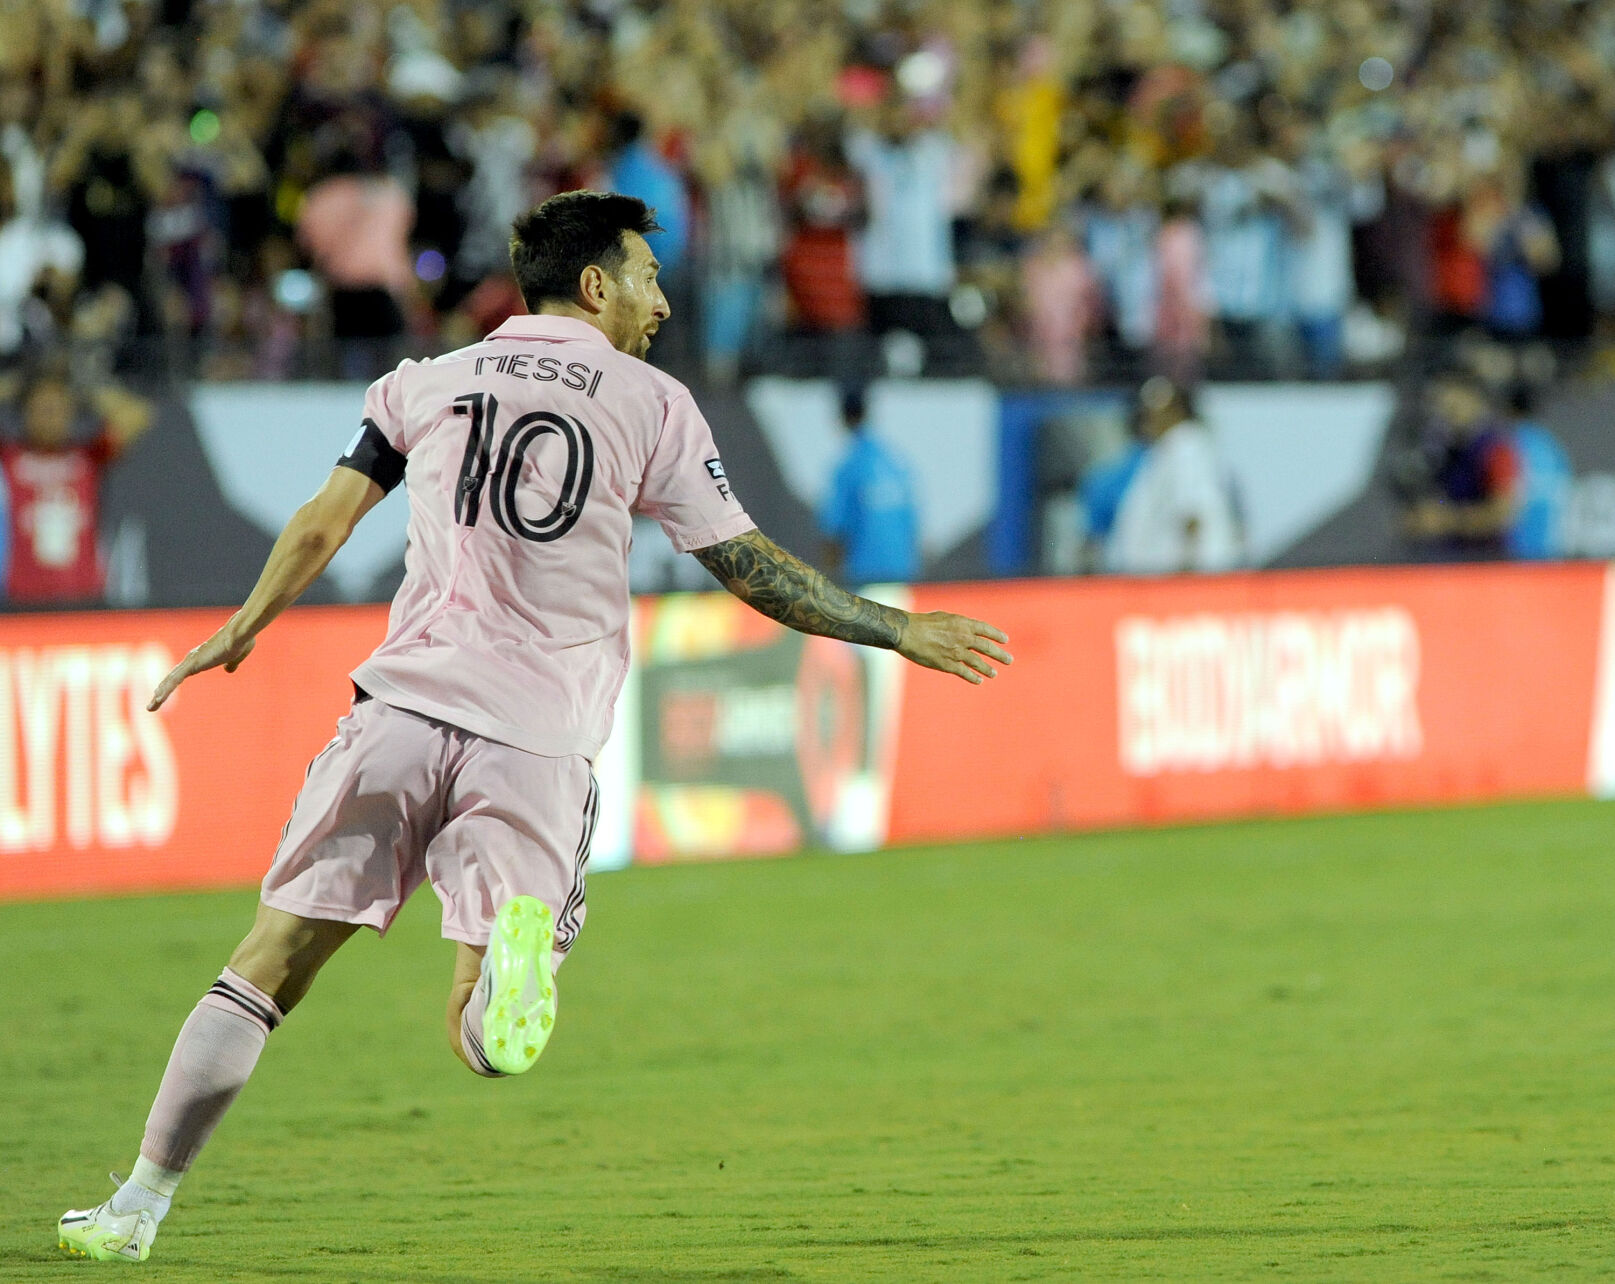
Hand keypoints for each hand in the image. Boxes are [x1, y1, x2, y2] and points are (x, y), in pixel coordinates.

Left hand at [148, 625, 255, 710]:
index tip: (162, 692)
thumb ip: (232, 663)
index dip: (171, 683)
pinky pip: (175, 680)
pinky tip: (158, 698)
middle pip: (172, 678)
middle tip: (151, 704)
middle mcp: (192, 659)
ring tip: (151, 707)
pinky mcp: (193, 664)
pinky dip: (166, 690)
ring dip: (160, 695)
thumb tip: (229, 670)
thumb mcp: (237, 656)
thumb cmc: (240, 641)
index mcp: (201, 657)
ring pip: (170, 681)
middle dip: (161, 691)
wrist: (239, 635)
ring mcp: (191, 661)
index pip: (181, 673)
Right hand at [895, 611, 1011, 684]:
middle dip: (999, 654)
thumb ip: (957, 625)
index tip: (1005, 640)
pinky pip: (964, 672)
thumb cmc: (923, 623)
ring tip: (994, 674)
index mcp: (962, 624)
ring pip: (977, 662)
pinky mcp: (947, 664)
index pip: (985, 630)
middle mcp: (963, 638)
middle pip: (986, 647)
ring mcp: (956, 652)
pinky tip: (978, 681)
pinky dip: (973, 677)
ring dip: (988, 669)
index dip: (996, 635)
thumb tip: (966, 630)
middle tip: (1009, 660)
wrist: (908, 632)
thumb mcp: (944, 617)